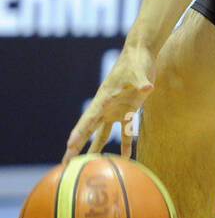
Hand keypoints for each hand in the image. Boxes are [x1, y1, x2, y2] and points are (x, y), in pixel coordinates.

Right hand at [63, 43, 156, 161]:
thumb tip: (147, 88)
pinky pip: (125, 130)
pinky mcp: (128, 109)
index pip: (88, 119)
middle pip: (89, 129)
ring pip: (102, 133)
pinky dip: (125, 143)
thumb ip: (142, 81)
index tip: (69, 145)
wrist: (141, 53)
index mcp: (104, 98)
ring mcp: (116, 109)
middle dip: (77, 146)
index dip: (79, 132)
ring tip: (87, 164)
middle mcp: (106, 106)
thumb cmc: (137, 60)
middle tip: (65, 162)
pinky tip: (125, 157)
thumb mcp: (139, 71)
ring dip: (96, 148)